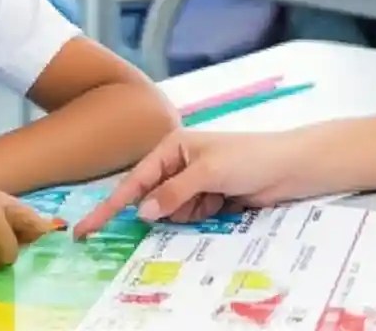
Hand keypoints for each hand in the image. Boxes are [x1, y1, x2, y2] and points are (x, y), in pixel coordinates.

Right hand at [73, 130, 303, 238]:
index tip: (85, 228)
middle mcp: (177, 163)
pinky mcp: (208, 198)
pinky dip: (201, 216)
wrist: (289, 167)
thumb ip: (173, 193)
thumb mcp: (208, 173)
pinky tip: (223, 204)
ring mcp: (193, 182)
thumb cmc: (249, 158)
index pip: (134, 180)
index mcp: (171, 147)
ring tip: (217, 198)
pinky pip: (190, 216)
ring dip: (189, 213)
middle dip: (167, 208)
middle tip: (196, 201)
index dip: (110, 206)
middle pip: (152, 198)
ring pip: (171, 211)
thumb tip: (142, 212)